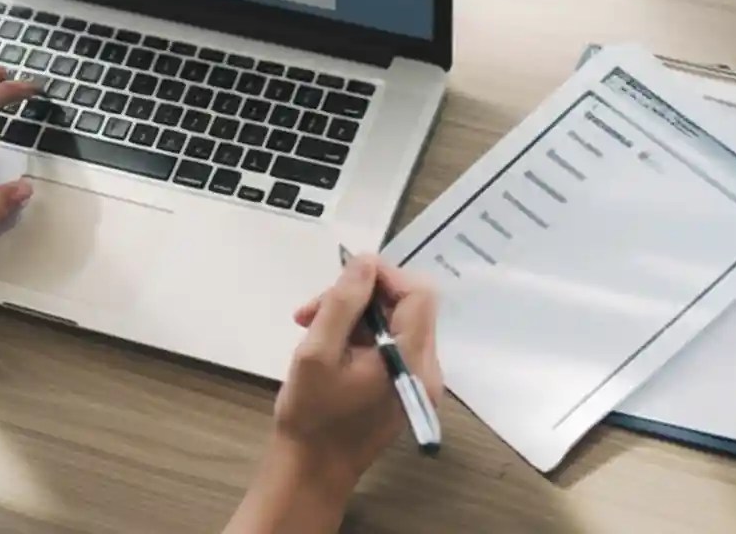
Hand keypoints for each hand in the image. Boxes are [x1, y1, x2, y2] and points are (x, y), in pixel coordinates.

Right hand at [224, 256, 442, 533]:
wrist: (313, 473)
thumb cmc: (312, 418)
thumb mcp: (316, 353)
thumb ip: (342, 303)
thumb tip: (365, 262)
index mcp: (412, 359)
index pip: (418, 294)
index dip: (384, 276)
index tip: (344, 277)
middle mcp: (426, 368)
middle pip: (406, 306)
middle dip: (359, 297)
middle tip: (311, 310)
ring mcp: (417, 379)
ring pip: (394, 322)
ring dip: (353, 316)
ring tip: (309, 326)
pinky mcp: (404, 386)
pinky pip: (389, 343)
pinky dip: (359, 335)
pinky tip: (326, 346)